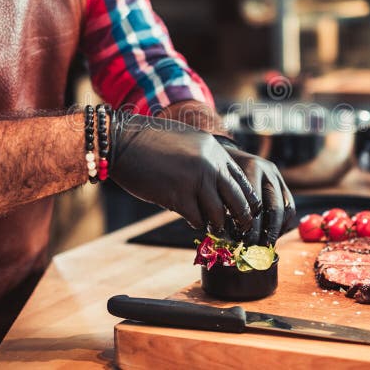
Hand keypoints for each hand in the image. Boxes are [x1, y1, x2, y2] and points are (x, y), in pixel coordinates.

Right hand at [109, 113, 261, 231]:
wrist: (123, 140)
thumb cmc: (152, 141)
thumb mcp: (188, 141)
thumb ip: (207, 159)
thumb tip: (220, 183)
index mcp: (214, 150)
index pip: (242, 180)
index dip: (246, 199)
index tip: (245, 212)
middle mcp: (209, 164)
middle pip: (238, 200)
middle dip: (241, 219)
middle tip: (239, 230)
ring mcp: (194, 180)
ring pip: (218, 214)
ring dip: (217, 225)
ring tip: (214, 228)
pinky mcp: (177, 195)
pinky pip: (196, 219)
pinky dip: (196, 223)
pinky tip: (192, 220)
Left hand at [216, 138, 296, 245]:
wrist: (227, 153)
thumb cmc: (217, 171)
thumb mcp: (217, 180)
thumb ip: (223, 200)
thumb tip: (224, 232)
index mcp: (251, 167)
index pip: (256, 202)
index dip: (251, 226)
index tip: (242, 241)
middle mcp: (268, 171)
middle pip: (274, 207)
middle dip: (266, 232)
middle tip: (256, 248)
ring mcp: (277, 176)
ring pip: (286, 208)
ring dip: (277, 230)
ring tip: (264, 245)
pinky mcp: (282, 182)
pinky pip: (289, 207)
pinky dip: (283, 224)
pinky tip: (270, 235)